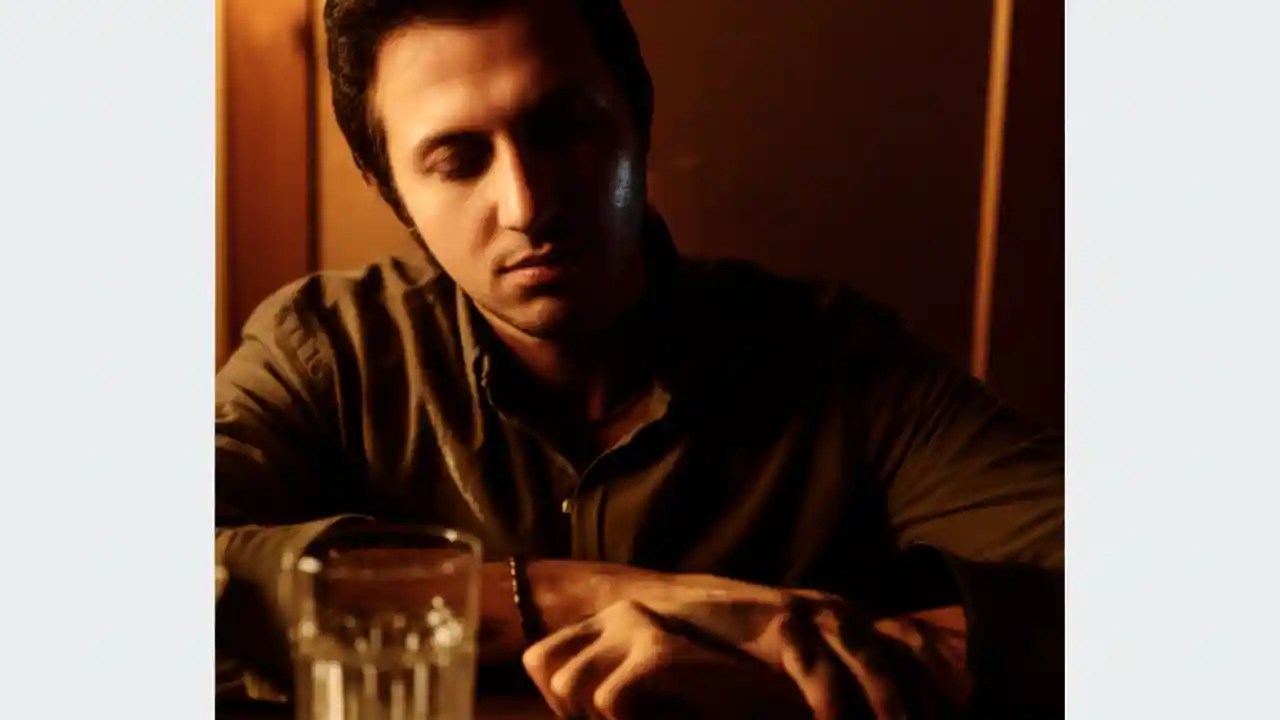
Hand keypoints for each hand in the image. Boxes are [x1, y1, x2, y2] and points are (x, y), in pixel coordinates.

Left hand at [522, 599, 811, 718]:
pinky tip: (666, 714)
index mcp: (608, 622)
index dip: (556, 701)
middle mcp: (619, 615)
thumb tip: (556, 701)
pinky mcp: (659, 652)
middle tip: (624, 717)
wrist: (767, 692)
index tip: (596, 717)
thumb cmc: (700, 701)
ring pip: (572, 687)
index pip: (537, 660)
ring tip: (646, 715)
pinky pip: (608, 699)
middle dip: (573, 713)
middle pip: (549, 674)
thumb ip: (600, 686)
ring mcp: (639, 628)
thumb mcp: (639, 691)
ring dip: (601, 718)